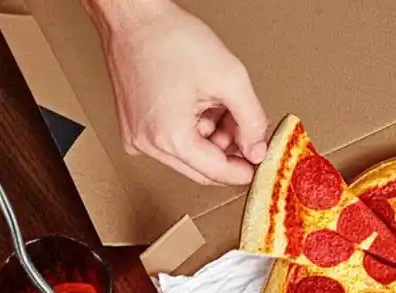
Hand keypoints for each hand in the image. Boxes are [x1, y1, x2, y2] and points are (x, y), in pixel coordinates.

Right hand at [87, 0, 267, 185]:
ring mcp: (137, 137)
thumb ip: (252, 121)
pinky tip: (199, 102)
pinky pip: (172, 140)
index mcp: (169, 137)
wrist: (134, 17)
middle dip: (228, 150)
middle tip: (246, 128)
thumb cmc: (169, 38)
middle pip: (202, 167)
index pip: (217, 173)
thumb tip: (258, 150)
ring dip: (212, 135)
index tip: (261, 163)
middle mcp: (147, 144)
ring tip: (218, 102)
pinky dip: (192, 127)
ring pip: (189, 154)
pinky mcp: (134, 127)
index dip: (245, 169)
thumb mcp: (229, 78)